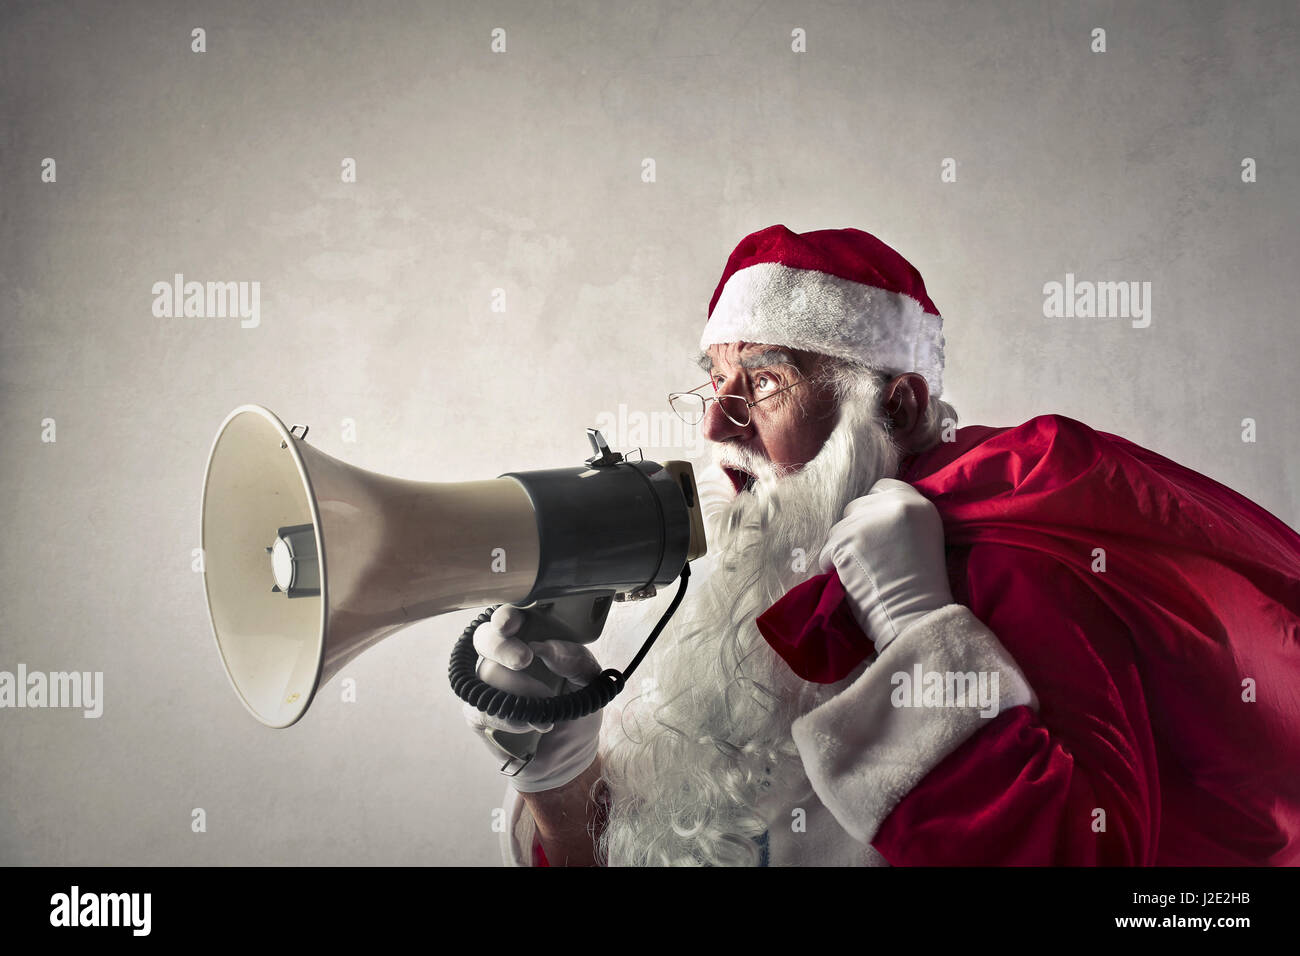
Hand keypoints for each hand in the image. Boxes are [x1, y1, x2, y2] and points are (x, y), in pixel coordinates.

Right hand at [462, 604, 603, 793]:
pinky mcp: (478, 712)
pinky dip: (508, 717)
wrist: (568, 753)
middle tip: (525, 659)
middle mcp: (504, 655)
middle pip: (485, 637)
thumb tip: (544, 647)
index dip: (506, 615)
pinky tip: (531, 724)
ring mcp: (487, 684)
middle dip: (501, 646)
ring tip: (546, 705)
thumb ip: (574, 659)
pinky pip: (481, 708)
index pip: (511, 615)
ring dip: (518, 689)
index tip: (511, 624)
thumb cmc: (577, 706)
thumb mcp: (590, 680)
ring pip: (485, 672)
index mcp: (531, 636)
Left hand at [816, 478, 953, 653]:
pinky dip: (832, 567)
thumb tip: (867, 514)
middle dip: (856, 530)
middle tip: (869, 558)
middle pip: (856, 507)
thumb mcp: (924, 537)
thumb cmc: (921, 586)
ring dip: (843, 550)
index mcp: (919, 504)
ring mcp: (868, 522)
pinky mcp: (846, 541)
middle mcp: (895, 506)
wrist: (916, 616)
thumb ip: (899, 518)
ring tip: (863, 573)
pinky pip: (827, 551)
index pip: (881, 487)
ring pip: (837, 529)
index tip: (875, 533)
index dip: (873, 510)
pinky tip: (852, 581)